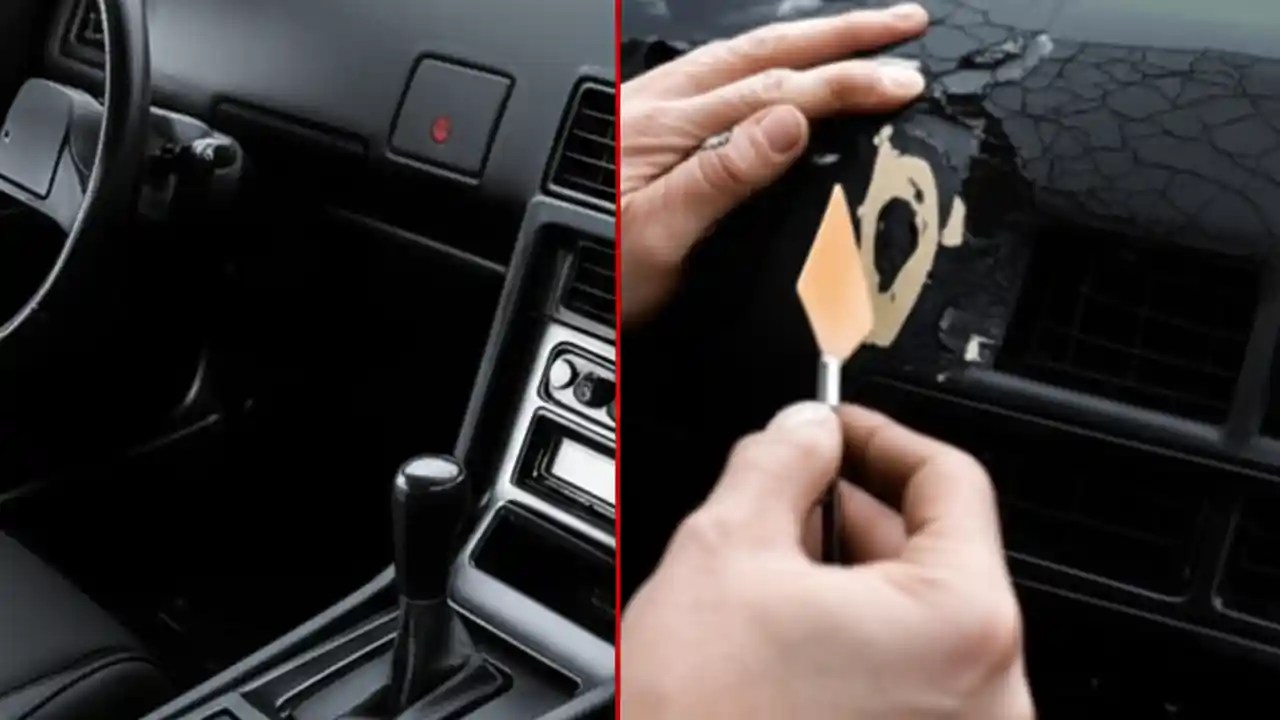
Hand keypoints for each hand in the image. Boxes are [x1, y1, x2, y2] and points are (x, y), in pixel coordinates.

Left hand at [619, 4, 928, 324]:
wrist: (530, 282)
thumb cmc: (591, 274)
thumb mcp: (658, 238)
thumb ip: (723, 176)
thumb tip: (790, 124)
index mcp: (670, 129)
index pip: (779, 92)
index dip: (846, 82)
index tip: (902, 80)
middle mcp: (660, 106)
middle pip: (767, 52)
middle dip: (844, 34)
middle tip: (903, 24)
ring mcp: (650, 110)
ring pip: (742, 54)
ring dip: (807, 40)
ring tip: (857, 32)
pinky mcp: (643, 126)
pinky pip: (719, 71)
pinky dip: (766, 59)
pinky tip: (776, 68)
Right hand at [620, 401, 1033, 718]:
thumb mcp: (724, 551)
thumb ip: (777, 461)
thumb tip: (805, 431)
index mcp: (961, 623)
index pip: (949, 481)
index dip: (879, 437)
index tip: (833, 430)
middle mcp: (988, 694)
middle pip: (935, 552)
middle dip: (851, 512)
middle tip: (782, 494)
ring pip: (915, 618)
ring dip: (847, 577)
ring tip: (769, 573)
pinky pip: (906, 677)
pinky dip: (854, 641)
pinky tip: (786, 638)